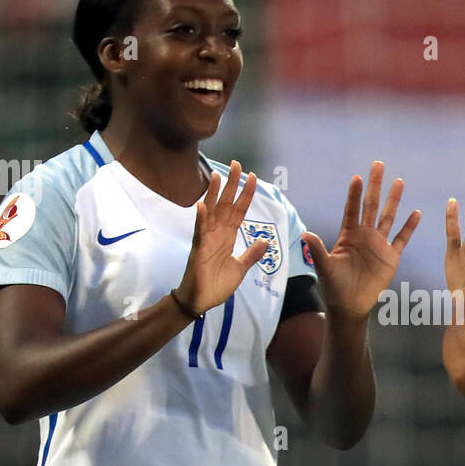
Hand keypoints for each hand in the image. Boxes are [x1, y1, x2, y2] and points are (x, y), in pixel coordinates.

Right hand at [174, 161, 268, 315]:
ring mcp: (207, 240)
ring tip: (217, 175)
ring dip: (214, 194)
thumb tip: (265, 240)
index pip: (239, 210)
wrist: (200, 301)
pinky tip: (202, 205)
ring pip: (211, 212)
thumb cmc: (216, 285)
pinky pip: (200, 231)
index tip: (253, 177)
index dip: (246, 194)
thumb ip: (252, 254)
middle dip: (232, 185)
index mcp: (228, 237)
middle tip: (237, 164)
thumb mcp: (240, 269)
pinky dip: (201, 218)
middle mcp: (217, 233)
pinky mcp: (199, 250)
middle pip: (226, 204)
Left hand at [303, 161, 420, 317]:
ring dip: (394, 200)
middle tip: (378, 165)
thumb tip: (305, 234)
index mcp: (348, 235)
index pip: (351, 210)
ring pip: (387, 217)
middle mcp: (364, 235)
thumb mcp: (325, 268)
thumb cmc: (334, 287)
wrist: (350, 305)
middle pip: (370, 206)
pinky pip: (402, 238)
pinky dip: (409, 227)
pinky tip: (416, 213)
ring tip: (399, 181)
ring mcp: (378, 244)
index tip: (357, 178)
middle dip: (375, 186)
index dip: (354, 194)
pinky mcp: (391, 256)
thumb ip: (317, 250)